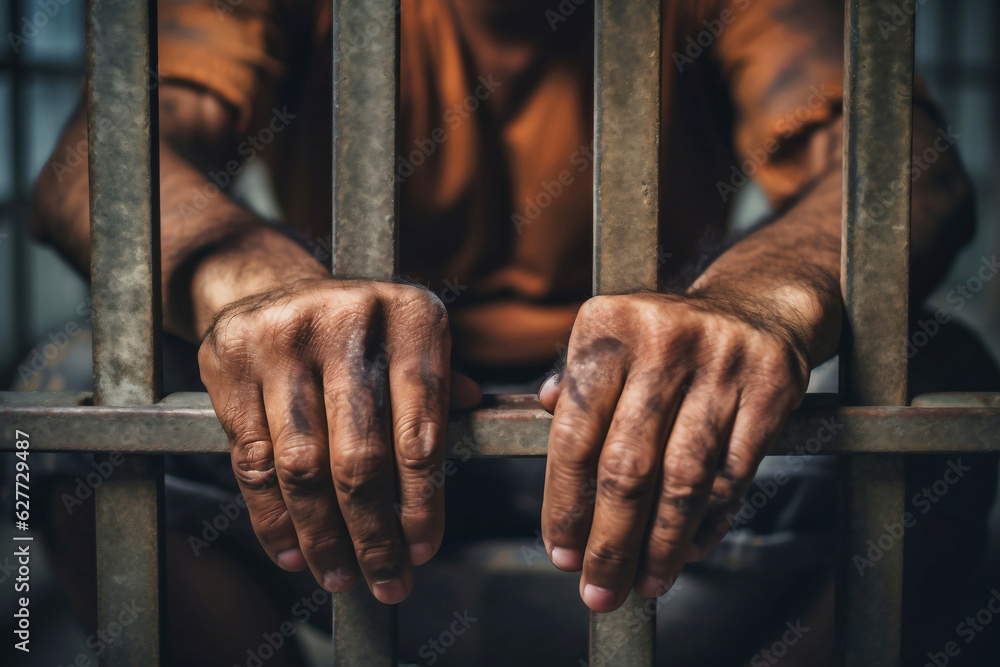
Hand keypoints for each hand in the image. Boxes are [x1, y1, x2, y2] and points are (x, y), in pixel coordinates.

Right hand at [198, 278, 480, 602]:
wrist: (272, 288)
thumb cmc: (362, 333)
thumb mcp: (414, 341)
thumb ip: (442, 386)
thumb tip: (478, 424)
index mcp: (412, 316)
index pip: (423, 430)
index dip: (424, 502)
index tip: (424, 549)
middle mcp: (349, 320)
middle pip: (361, 457)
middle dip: (374, 534)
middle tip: (386, 580)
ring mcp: (284, 340)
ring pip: (304, 467)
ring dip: (323, 537)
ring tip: (339, 577)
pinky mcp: (231, 365)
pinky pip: (255, 461)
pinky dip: (273, 517)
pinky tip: (292, 550)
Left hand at [538, 292, 809, 611]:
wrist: (755, 305)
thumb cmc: (663, 337)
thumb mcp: (610, 339)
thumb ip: (576, 380)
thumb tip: (541, 415)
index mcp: (607, 325)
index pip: (574, 432)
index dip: (564, 503)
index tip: (561, 552)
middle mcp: (662, 338)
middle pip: (627, 466)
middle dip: (610, 541)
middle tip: (599, 588)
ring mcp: (721, 362)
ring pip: (684, 479)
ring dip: (662, 545)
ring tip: (645, 583)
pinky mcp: (770, 386)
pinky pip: (734, 474)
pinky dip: (710, 522)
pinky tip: (688, 550)